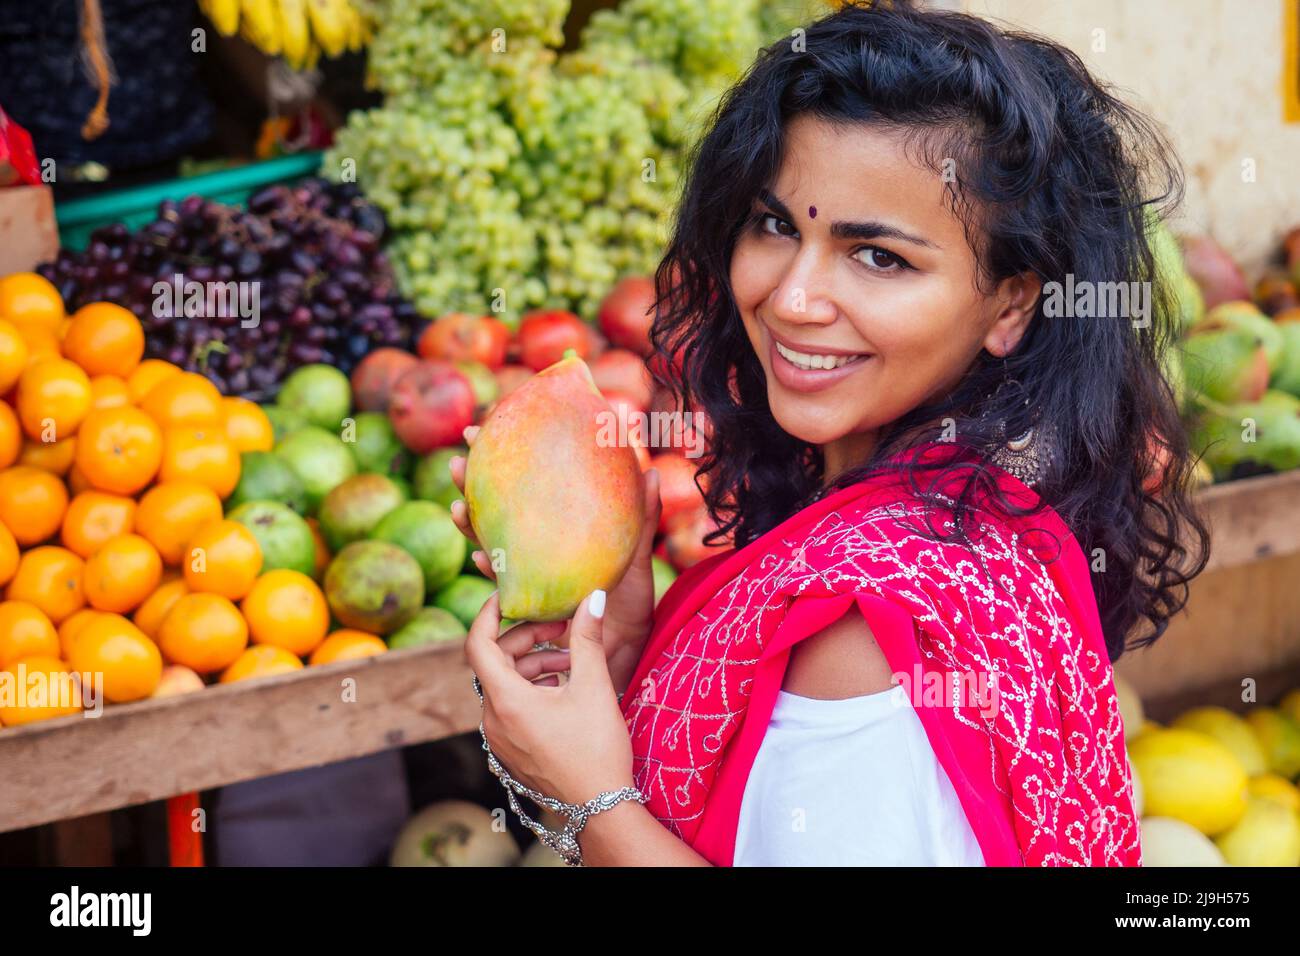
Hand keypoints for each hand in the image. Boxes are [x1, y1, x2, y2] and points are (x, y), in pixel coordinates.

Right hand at [449, 425, 662, 691]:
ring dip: (470, 523)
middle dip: (472, 484)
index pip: (528, 483)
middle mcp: (539, 545)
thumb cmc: (630, 602)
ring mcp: (528, 571)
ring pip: (490, 540)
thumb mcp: (637, 557)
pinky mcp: (525, 602)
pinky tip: (481, 556)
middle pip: (497, 505)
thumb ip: (642, 518)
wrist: (624, 649)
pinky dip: (490, 568)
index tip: (483, 429)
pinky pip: (501, 582)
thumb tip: (650, 473)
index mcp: (560, 526)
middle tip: (457, 463)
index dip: (503, 456)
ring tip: (458, 506)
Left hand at [465, 589, 633, 806]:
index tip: (508, 595)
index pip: (477, 643)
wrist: (601, 809)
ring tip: (571, 661)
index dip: (488, 613)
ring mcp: (499, 739)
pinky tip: (563, 688)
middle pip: (495, 661)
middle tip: (560, 629)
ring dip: (532, 665)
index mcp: (505, 700)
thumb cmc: (596, 750)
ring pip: (504, 685)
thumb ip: (588, 638)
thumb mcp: (594, 687)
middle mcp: (493, 719)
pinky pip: (510, 708)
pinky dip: (531, 689)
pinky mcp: (511, 751)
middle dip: (525, 639)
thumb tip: (593, 597)